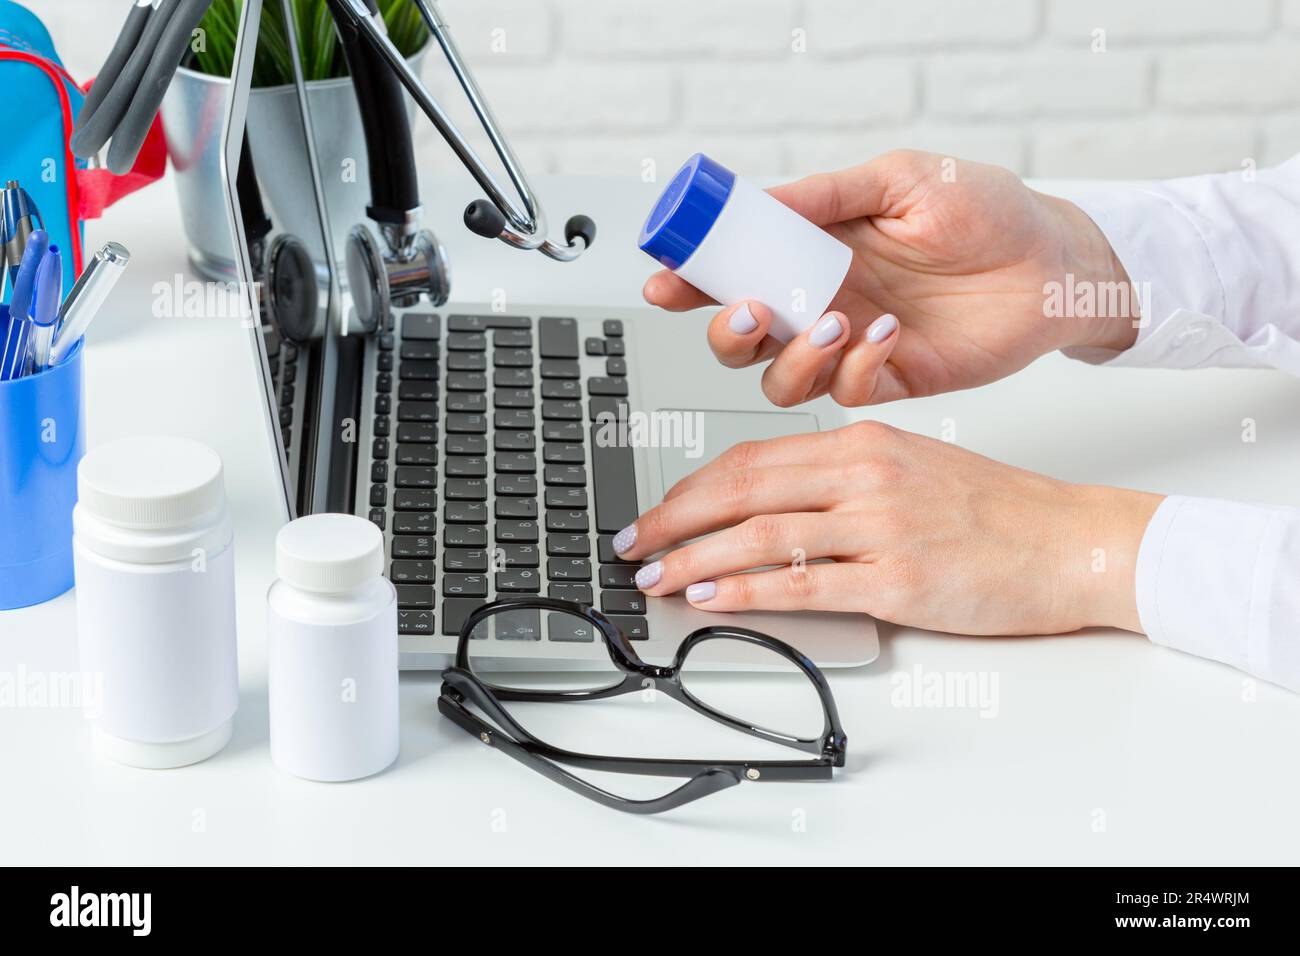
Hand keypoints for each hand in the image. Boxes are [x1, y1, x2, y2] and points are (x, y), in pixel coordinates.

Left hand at [612, 422, 1161, 634]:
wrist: (1069, 541)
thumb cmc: (996, 508)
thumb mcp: (911, 464)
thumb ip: (841, 476)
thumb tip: (771, 504)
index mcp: (864, 440)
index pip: (751, 456)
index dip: (692, 486)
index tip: (660, 508)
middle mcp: (863, 475)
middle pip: (740, 489)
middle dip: (673, 518)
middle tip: (633, 542)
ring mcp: (878, 527)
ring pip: (758, 536)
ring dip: (692, 558)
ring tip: (654, 577)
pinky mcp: (894, 581)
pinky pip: (800, 585)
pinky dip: (743, 591)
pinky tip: (710, 597)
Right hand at [643, 150, 1138, 407]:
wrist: (1055, 263)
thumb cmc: (987, 211)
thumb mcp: (901, 180)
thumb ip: (827, 196)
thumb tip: (761, 202)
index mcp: (813, 253)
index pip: (734, 270)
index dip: (690, 281)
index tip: (664, 282)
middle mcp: (822, 303)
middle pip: (739, 339)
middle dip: (725, 334)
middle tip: (748, 313)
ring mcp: (851, 347)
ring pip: (779, 379)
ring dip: (792, 358)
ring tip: (835, 321)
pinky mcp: (889, 381)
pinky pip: (845, 394)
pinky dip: (854, 370)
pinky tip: (889, 335)